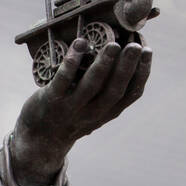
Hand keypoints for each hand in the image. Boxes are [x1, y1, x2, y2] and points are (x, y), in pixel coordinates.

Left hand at [10, 36, 151, 185]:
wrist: (38, 140)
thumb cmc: (69, 115)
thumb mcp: (93, 109)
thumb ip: (107, 91)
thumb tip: (123, 53)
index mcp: (106, 112)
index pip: (130, 95)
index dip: (141, 74)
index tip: (147, 52)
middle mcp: (91, 113)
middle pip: (113, 91)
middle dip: (126, 68)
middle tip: (134, 46)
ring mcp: (70, 108)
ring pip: (90, 87)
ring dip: (103, 65)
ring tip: (113, 45)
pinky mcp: (51, 100)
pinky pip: (63, 80)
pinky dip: (72, 62)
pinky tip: (79, 44)